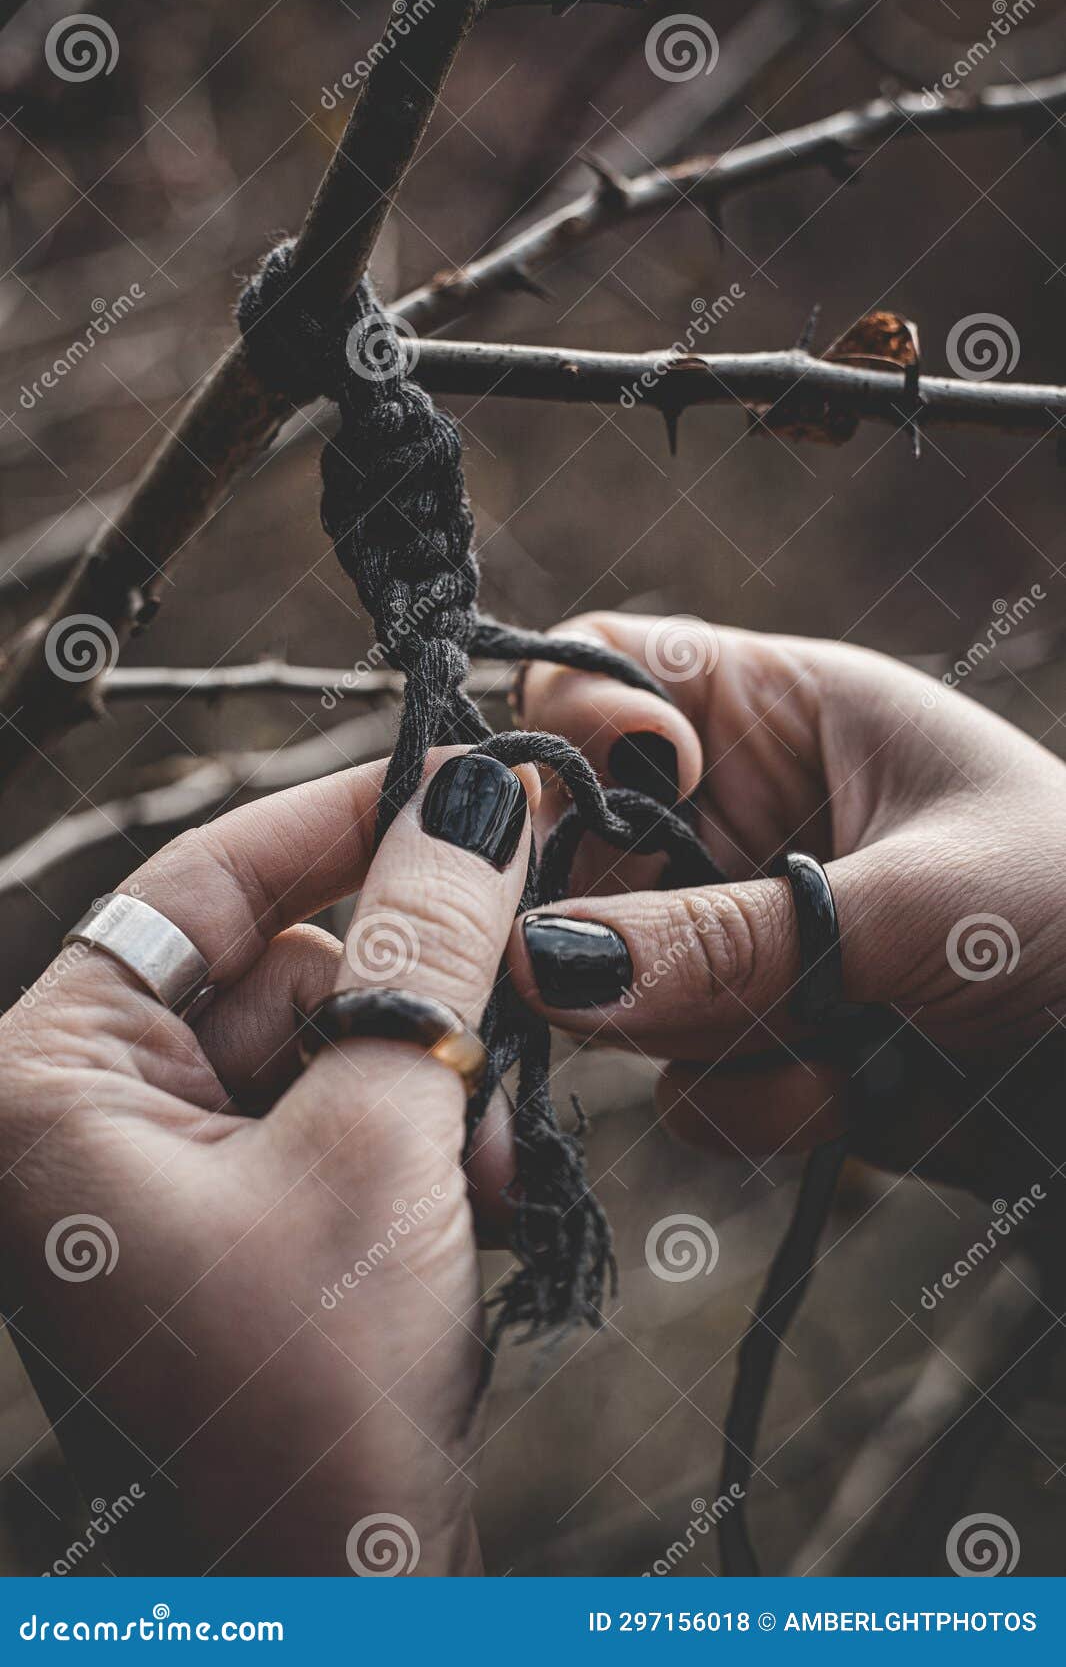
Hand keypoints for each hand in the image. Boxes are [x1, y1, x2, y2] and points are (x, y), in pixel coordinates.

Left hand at [0, 749, 534, 1574]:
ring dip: (431, 1082)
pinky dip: (418, 1136)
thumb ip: (427, 952)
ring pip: (328, 1039)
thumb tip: (477, 795)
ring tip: (483, 1165)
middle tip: (510, 1022)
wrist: (347, 1610)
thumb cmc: (314, 1405)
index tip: (467, 775)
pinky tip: (470, 1199)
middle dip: (409, 998)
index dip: (343, 817)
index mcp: (48, 1090)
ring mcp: (153, 1180)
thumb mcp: (380, 1143)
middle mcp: (81, 1123)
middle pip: (279, 962)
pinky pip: (336, 1114)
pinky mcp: (228, 1224)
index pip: (204, 886)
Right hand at [507, 612, 1065, 1198]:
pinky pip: (673, 1077)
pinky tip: (850, 1089)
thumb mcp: (916, 907)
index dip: (579, 721)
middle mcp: (738, 818)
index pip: (610, 673)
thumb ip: (728, 939)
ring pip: (611, 979)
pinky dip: (750, 1099)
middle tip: (649, 971)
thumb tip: (545, 966)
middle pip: (577, 843)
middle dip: (606, 916)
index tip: (638, 794)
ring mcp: (737, 936)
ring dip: (698, 1026)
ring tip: (827, 1036)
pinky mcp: (756, 1040)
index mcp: (784, 714)